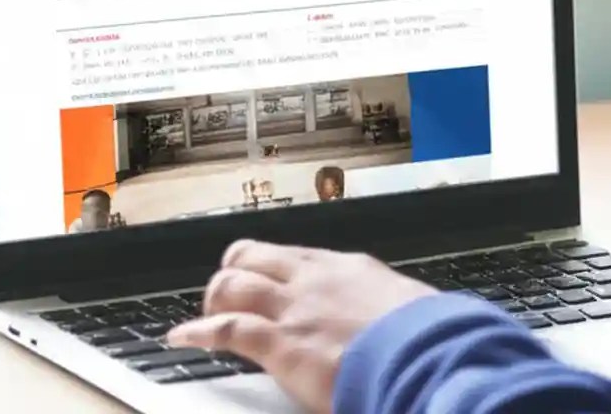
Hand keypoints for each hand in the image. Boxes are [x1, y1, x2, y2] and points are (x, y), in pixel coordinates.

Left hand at [167, 239, 436, 412]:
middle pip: (253, 257)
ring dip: (213, 298)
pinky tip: (182, 337)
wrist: (427, 354)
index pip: (294, 256)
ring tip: (204, 312)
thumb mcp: (410, 308)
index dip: (271, 266)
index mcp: (349, 269)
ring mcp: (295, 308)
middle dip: (234, 272)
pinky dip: (198, 332)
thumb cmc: (428, 337)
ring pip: (232, 284)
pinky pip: (225, 329)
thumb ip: (387, 310)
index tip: (264, 276)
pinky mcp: (282, 343)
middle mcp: (315, 280)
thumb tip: (396, 322)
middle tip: (228, 293)